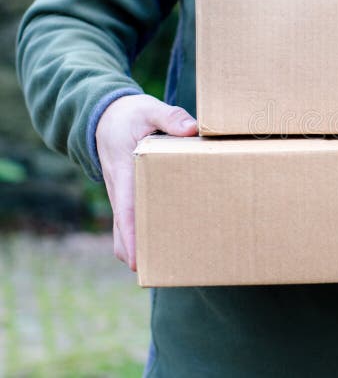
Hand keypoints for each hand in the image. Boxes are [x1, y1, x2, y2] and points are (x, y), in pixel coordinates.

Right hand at [96, 94, 196, 270]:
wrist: (104, 115)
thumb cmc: (129, 114)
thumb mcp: (148, 109)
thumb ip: (170, 117)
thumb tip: (190, 128)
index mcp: (124, 171)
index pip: (125, 210)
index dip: (130, 237)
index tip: (137, 261)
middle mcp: (120, 189)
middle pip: (123, 230)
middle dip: (137, 252)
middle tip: (159, 272)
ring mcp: (122, 194)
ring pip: (125, 229)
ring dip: (139, 246)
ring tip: (166, 264)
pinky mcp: (128, 194)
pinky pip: (132, 219)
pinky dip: (140, 234)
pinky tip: (164, 241)